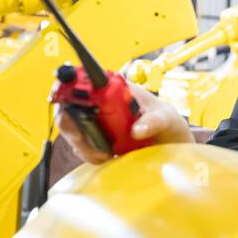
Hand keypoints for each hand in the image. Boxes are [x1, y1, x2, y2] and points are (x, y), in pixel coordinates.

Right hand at [54, 81, 193, 164]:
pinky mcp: (97, 139)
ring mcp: (98, 121)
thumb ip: (154, 121)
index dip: (69, 86)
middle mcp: (103, 102)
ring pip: (72, 128)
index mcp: (116, 88)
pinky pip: (81, 145)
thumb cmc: (168, 122)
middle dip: (70, 123)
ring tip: (102, 154)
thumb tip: (137, 130)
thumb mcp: (166, 119)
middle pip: (70, 106)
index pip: (85, 80)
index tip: (66, 101)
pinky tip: (104, 157)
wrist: (171, 143)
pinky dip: (88, 153)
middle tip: (82, 139)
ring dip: (81, 143)